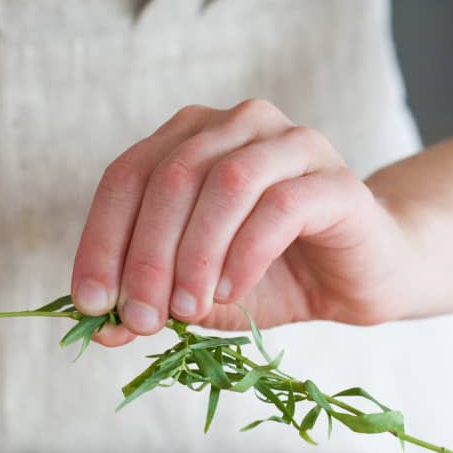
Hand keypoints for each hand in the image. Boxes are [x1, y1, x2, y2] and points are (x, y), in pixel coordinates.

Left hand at [71, 101, 413, 345]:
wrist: (361, 278)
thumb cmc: (271, 275)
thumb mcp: (196, 295)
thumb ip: (149, 301)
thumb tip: (99, 327)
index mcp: (192, 138)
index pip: (127, 177)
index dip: (102, 241)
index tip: (91, 304)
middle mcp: (238, 125)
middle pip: (171, 177)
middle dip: (146, 256)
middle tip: (140, 319)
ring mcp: (291, 143)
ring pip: (225, 183)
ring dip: (194, 254)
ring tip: (185, 310)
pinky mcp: (335, 179)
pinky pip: (280, 205)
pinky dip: (245, 253)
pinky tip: (231, 292)